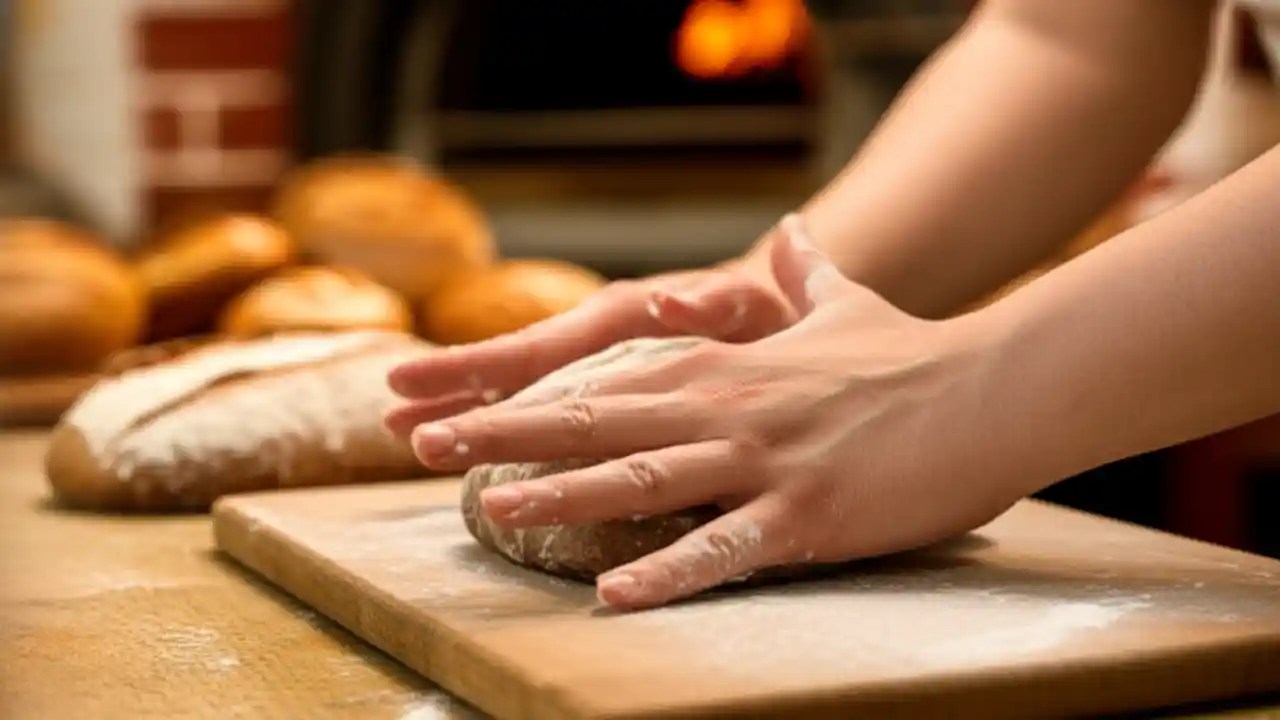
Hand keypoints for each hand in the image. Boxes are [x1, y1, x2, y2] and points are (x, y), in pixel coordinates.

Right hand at [383, 245, 795, 438]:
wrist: (781, 322)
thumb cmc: (770, 320)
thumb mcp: (759, 312)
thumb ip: (721, 307)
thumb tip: (670, 303)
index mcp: (629, 315)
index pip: (547, 343)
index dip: (484, 365)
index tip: (422, 381)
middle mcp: (602, 335)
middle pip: (519, 363)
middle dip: (457, 387)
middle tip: (391, 414)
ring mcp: (600, 362)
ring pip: (522, 385)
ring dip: (465, 405)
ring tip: (399, 429)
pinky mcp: (608, 389)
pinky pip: (548, 405)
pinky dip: (504, 422)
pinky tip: (462, 446)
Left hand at [409, 215, 1025, 609]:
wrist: (994, 386)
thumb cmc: (912, 354)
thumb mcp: (844, 305)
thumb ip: (803, 274)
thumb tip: (793, 231)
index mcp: (722, 368)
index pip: (605, 381)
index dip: (526, 396)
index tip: (460, 404)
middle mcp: (726, 410)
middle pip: (598, 422)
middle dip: (507, 434)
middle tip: (425, 442)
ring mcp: (763, 463)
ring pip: (643, 479)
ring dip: (564, 495)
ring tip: (492, 508)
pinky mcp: (807, 515)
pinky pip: (724, 549)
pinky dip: (668, 572)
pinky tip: (614, 595)